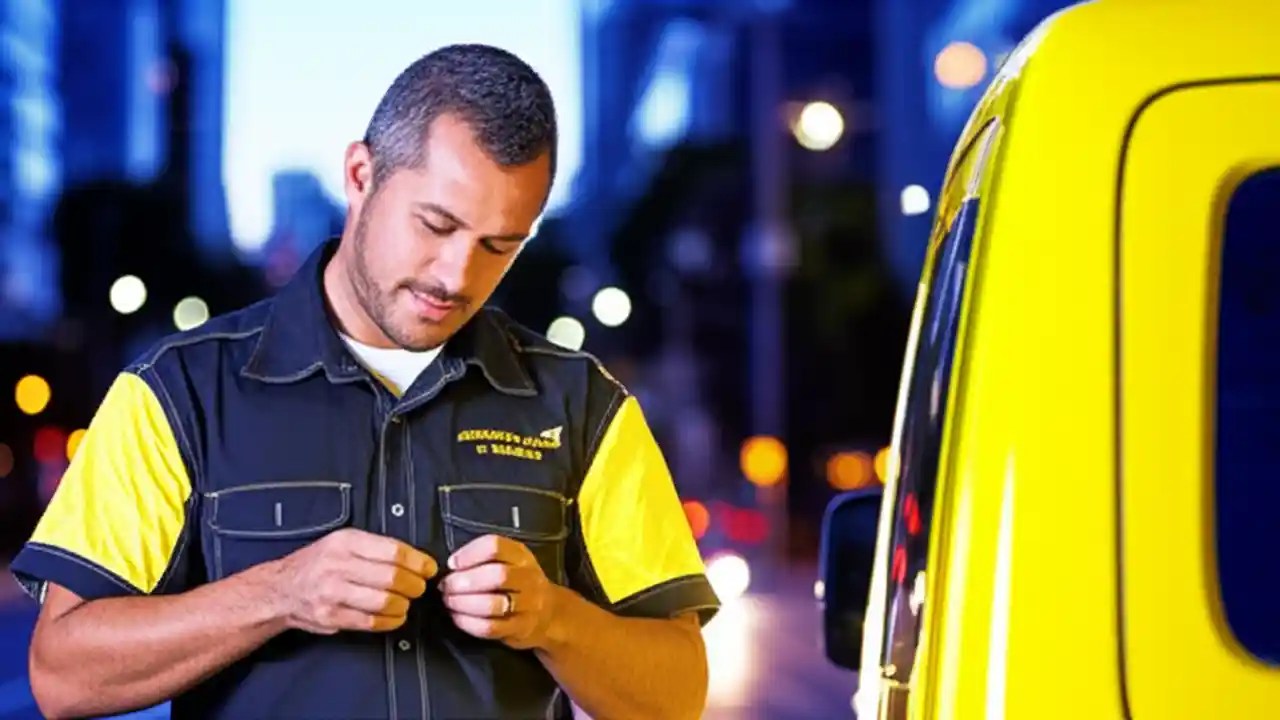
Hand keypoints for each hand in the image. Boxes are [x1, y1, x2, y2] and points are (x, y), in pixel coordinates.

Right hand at [271, 528, 437, 634]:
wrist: (281, 589)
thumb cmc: (318, 564)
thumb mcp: (342, 541)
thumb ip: (374, 547)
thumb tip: (414, 559)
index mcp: (346, 542)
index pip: (393, 551)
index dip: (418, 561)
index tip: (429, 568)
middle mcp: (338, 565)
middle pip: (392, 577)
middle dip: (414, 585)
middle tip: (419, 587)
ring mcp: (333, 592)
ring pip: (384, 601)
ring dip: (403, 604)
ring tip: (405, 602)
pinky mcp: (331, 616)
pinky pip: (370, 621)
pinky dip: (389, 621)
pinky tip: (394, 616)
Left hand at [439, 534, 557, 649]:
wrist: (549, 613)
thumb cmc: (519, 583)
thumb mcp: (511, 560)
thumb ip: (485, 557)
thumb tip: (452, 565)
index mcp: (521, 556)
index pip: (495, 547)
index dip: (469, 554)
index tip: (452, 563)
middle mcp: (528, 578)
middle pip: (497, 575)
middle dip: (464, 581)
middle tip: (446, 586)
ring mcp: (527, 605)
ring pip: (493, 604)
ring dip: (464, 603)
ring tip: (449, 601)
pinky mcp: (520, 629)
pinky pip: (491, 627)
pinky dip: (468, 623)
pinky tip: (457, 617)